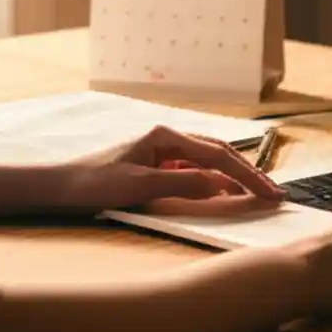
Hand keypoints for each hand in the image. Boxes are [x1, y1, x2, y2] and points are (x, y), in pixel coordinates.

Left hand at [44, 125, 286, 215]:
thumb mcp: (141, 186)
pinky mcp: (153, 165)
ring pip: (207, 161)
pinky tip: (220, 195)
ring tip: (256, 193)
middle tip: (274, 194)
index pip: (219, 156)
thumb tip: (222, 185)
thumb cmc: (92, 183)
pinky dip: (211, 182)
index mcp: (166, 136)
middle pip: (219, 153)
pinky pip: (191, 171)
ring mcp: (160, 151)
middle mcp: (166, 138)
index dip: (249, 176)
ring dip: (233, 176)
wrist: (57, 186)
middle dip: (249, 173)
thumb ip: (184, 184)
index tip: (271, 194)